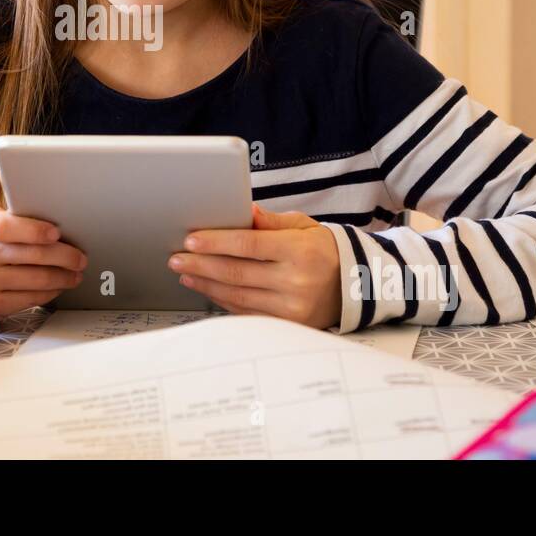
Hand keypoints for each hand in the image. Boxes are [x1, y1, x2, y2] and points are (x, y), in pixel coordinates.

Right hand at [0, 205, 86, 316]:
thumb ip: (18, 221)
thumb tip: (60, 228)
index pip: (6, 227)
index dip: (34, 231)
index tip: (57, 233)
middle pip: (32, 255)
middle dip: (65, 257)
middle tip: (80, 259)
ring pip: (36, 280)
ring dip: (63, 277)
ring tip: (75, 273)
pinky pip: (30, 299)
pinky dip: (50, 292)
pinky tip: (58, 286)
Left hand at [167, 203, 341, 328]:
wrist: (359, 286)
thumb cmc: (325, 250)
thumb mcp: (303, 227)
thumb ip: (271, 221)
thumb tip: (244, 210)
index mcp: (299, 250)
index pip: (247, 244)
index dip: (215, 242)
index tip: (190, 240)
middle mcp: (295, 280)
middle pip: (236, 272)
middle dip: (201, 265)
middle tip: (176, 259)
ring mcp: (292, 307)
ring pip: (237, 296)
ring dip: (206, 285)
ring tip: (186, 274)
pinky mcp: (289, 325)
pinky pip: (248, 313)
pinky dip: (224, 302)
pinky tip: (208, 290)